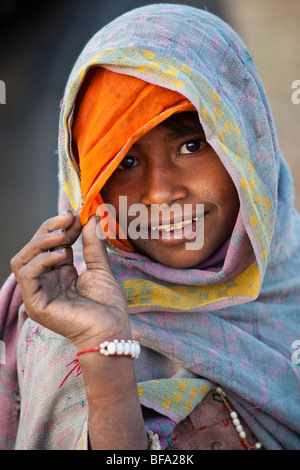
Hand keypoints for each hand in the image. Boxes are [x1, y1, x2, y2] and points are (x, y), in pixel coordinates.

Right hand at [10, 211, 130, 349]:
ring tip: (64, 236)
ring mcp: (37, 293)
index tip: (76, 216)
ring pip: (22, 259)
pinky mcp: (35, 303)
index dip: (59, 228)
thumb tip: (92, 217)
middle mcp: (45, 282)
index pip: (48, 245)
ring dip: (41, 242)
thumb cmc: (108, 305)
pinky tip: (63, 254)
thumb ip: (92, 244)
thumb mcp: (100, 267)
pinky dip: (42, 259)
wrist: (112, 329)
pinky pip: (27, 275)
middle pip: (32, 249)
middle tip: (68, 218)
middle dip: (48, 229)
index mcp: (58, 274)